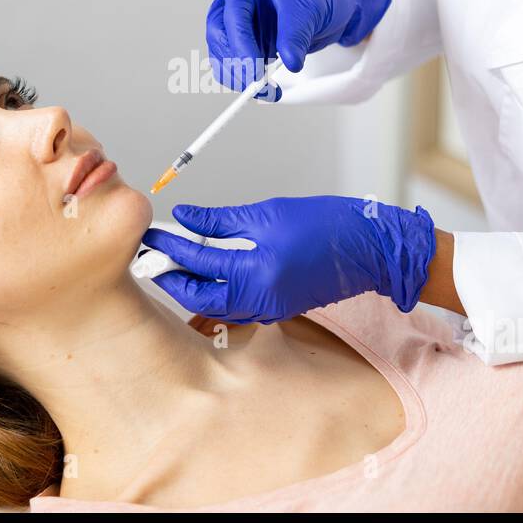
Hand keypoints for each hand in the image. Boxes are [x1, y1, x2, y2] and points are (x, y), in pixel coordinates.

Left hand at [139, 196, 435, 322]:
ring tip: (175, 262)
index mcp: (258, 271)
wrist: (369, 248)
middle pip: (199, 296)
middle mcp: (261, 298)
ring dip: (191, 285)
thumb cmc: (326, 224)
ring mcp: (270, 308)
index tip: (153, 234)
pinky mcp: (277, 309)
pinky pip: (235, 306)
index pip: (199, 261)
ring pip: (215, 305)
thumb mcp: (268, 213)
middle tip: (155, 256)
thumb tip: (186, 217)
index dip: (171, 246)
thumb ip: (221, 220)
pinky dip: (215, 291)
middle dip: (173, 277)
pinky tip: (206, 272)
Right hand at [205, 0, 390, 100]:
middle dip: (235, 63)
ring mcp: (235, 17)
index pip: (233, 13)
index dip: (240, 44)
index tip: (254, 70)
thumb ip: (296, 36)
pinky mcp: (244, 37)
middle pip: (219, 34)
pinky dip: (245, 77)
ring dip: (238, 75)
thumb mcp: (310, 10)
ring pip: (221, 52)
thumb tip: (290, 62)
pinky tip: (265, 86)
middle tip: (255, 85)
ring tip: (266, 90)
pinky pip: (234, 62)